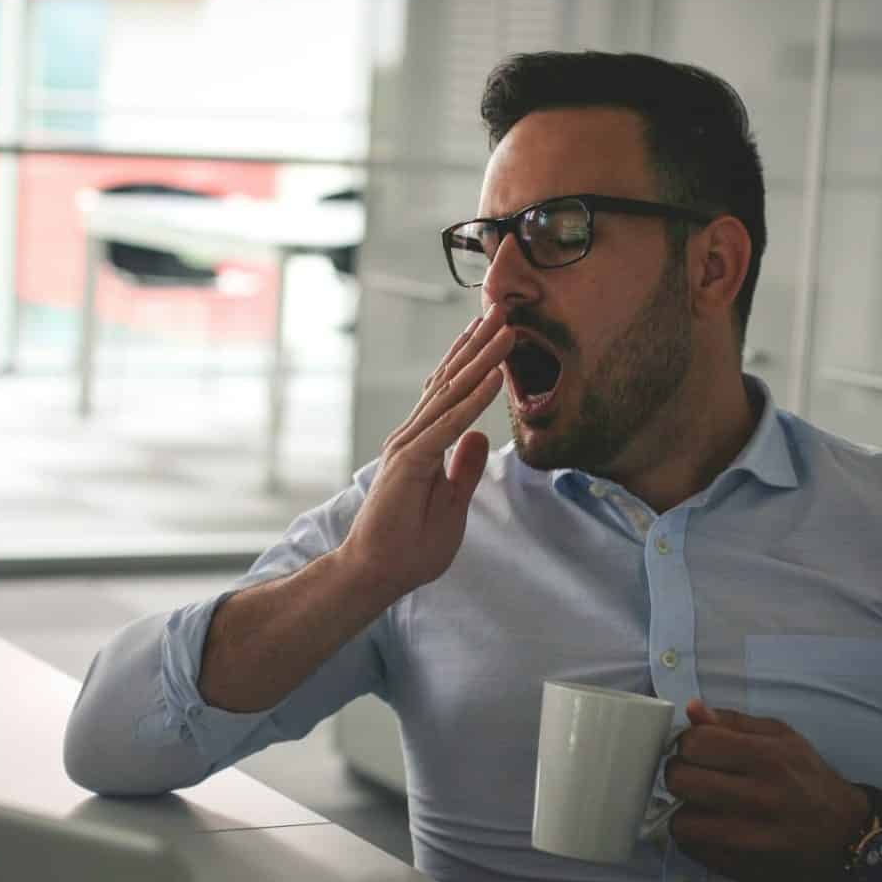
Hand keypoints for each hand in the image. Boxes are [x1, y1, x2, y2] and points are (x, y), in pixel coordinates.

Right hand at [336, 305, 511, 602]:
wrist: (375, 574)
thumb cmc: (407, 547)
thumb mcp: (451, 504)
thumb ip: (464, 469)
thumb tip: (480, 436)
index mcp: (422, 444)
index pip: (451, 392)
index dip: (475, 359)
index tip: (496, 330)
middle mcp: (412, 436)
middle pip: (451, 380)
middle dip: (479, 343)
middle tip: (503, 307)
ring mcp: (409, 446)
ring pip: (452, 393)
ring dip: (482, 358)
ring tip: (506, 328)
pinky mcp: (411, 463)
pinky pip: (449, 425)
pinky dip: (474, 399)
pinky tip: (494, 376)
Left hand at [662, 699, 869, 881]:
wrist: (843, 834)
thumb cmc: (808, 779)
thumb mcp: (782, 738)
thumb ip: (734, 722)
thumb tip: (692, 710)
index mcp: (768, 759)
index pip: (695, 745)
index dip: (689, 744)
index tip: (699, 750)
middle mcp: (758, 799)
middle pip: (680, 781)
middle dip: (680, 774)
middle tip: (694, 776)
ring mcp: (749, 840)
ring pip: (681, 821)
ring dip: (685, 811)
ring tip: (702, 806)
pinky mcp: (741, 867)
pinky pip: (694, 850)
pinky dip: (697, 837)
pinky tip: (714, 827)